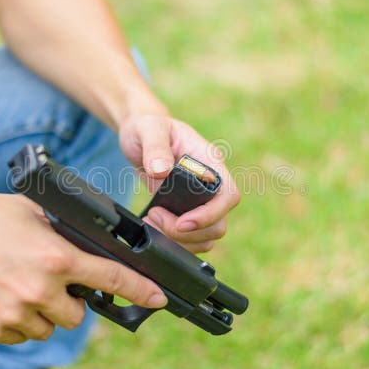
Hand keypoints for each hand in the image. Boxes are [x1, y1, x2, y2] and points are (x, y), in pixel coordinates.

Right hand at [0, 192, 166, 344]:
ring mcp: (14, 313)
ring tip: (14, 284)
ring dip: (41, 313)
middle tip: (46, 280)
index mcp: (54, 256)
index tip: (158, 300)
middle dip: (68, 300)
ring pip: (48, 328)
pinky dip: (15, 322)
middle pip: (78, 313)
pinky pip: (19, 335)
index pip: (110, 278)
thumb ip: (60, 231)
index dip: (139, 291)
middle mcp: (39, 288)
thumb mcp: (26, 212)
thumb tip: (86, 243)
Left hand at [118, 114, 239, 252]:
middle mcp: (211, 184)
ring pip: (207, 236)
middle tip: (155, 217)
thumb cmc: (148, 127)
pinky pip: (193, 239)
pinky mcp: (187, 212)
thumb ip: (154, 147)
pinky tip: (152, 227)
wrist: (140, 136)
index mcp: (210, 162)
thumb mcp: (148, 129)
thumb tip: (161, 171)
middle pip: (219, 223)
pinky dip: (175, 242)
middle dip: (187, 231)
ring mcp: (201, 200)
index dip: (210, 215)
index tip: (181, 222)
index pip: (228, 195)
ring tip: (151, 222)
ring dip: (180, 240)